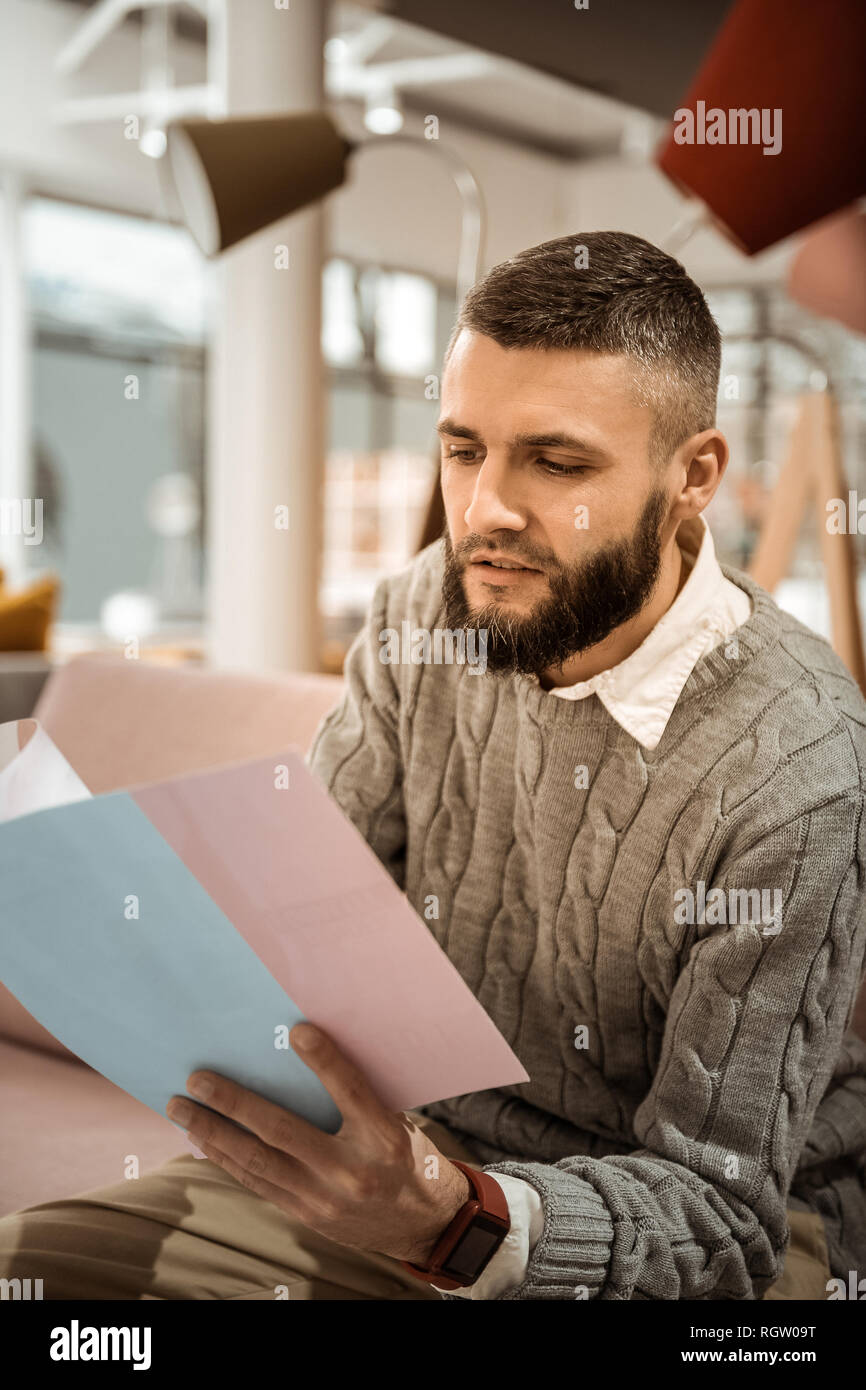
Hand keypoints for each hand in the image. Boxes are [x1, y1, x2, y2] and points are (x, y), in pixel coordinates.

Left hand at [165, 1023, 471, 1265]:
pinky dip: (227, 1160)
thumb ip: (357, 1096)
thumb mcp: (396, 1121)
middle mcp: (353, 1171)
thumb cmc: (404, 1156)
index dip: (324, 1061)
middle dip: (234, 1103)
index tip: (296, 1032)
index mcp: (384, 1137)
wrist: (421, 1223)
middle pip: (283, 1131)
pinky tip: (203, 1140)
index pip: (351, 1091)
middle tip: (197, 1079)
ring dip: (214, 1133)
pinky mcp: (308, 1215)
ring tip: (182, 1110)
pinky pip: (258, 1183)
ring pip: (258, 1162)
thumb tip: (303, 1053)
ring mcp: (326, 1199)